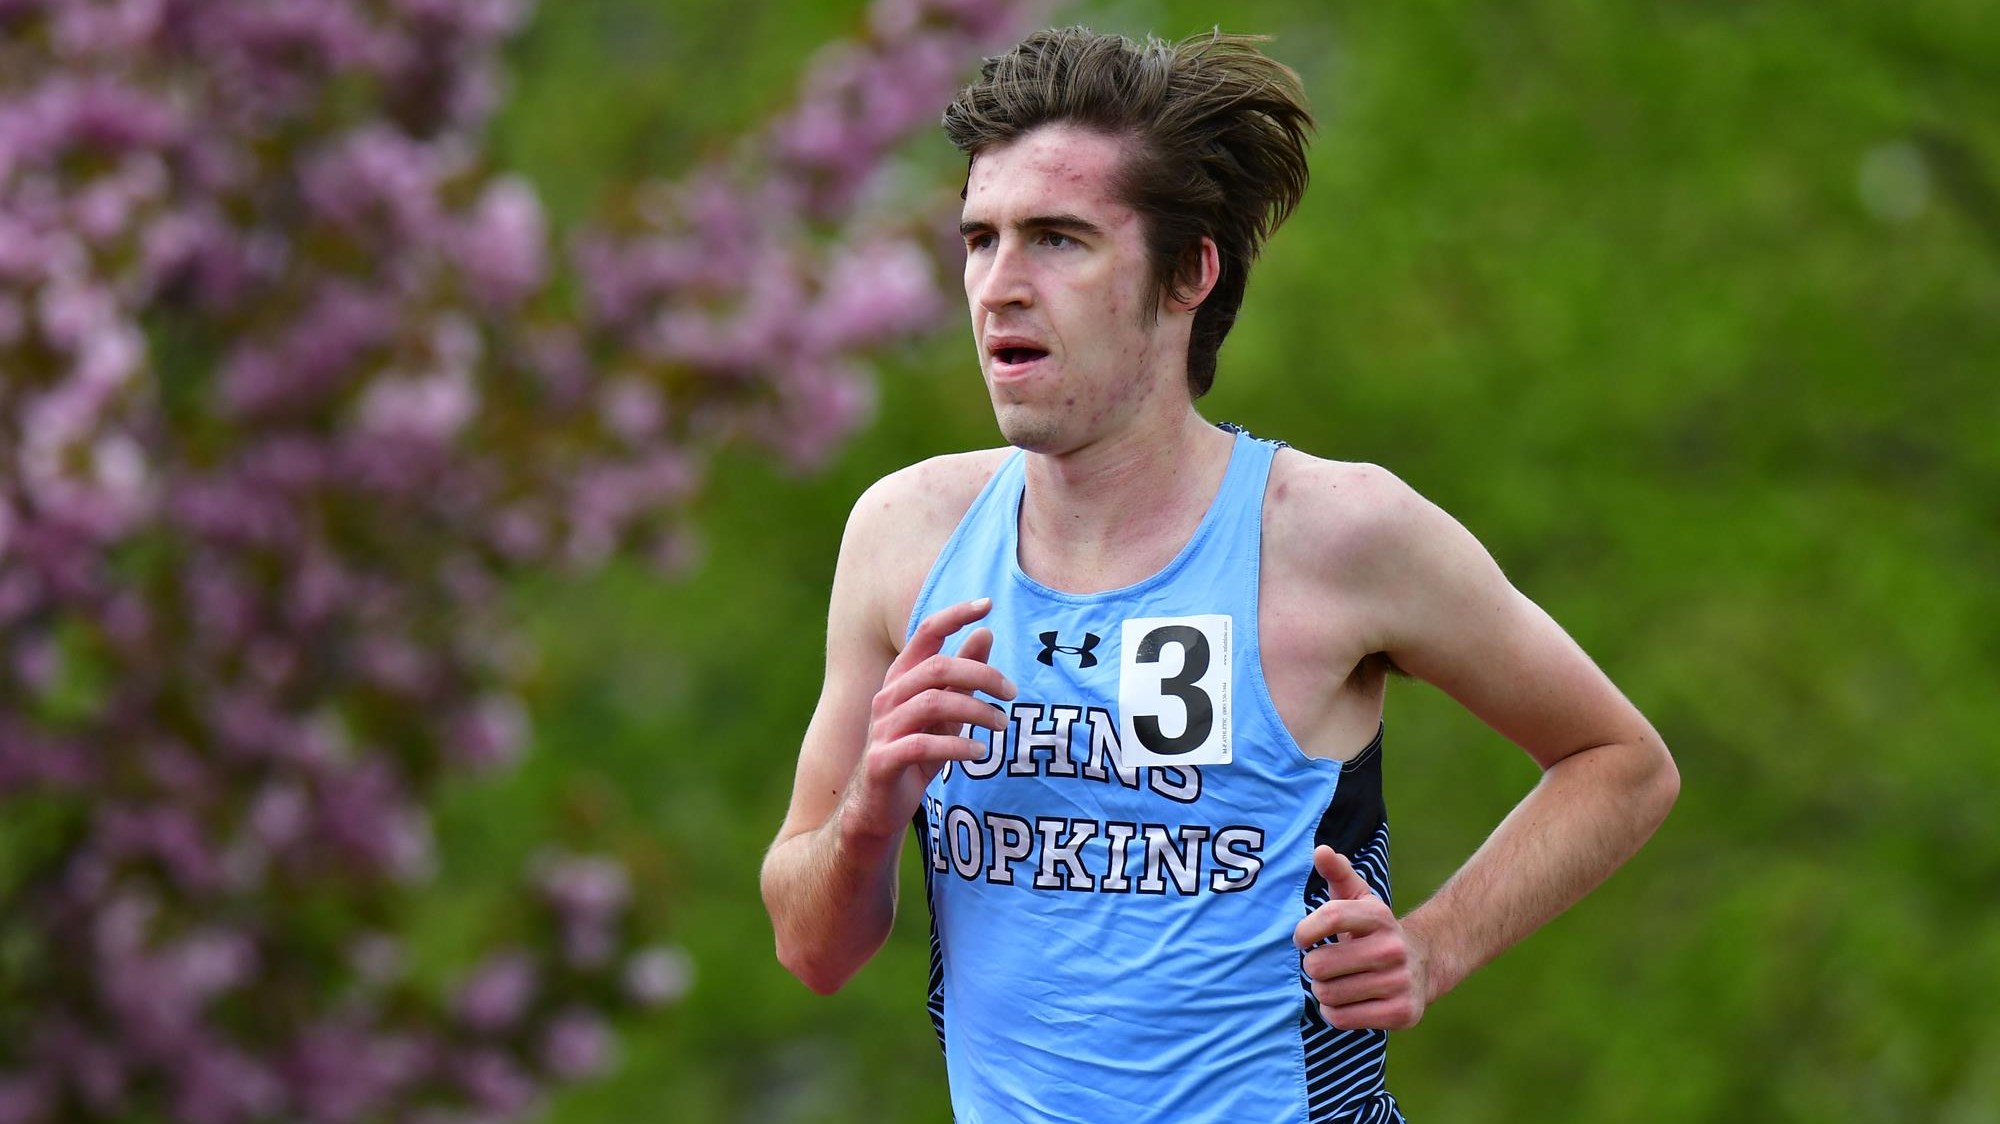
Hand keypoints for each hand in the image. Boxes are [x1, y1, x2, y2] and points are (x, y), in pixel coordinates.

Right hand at [837, 598, 1015, 845]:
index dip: (955, 614)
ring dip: (975, 711)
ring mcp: (883, 728)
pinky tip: (979, 754)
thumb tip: (986, 632)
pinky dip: (957, 747)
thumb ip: (963, 676)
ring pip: (933, 703)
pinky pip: (923, 745)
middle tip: (1011, 694)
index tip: (987, 603)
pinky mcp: (883, 760)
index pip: (925, 633)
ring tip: (1001, 725)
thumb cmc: (914, 754)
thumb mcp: (945, 713)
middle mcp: (888, 697)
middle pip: (937, 668)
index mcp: (901, 678)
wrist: (876, 807)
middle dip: (981, 675)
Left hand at [1293, 845, 1429, 1030]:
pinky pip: (1342, 1018)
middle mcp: (1392, 948)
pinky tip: (1345, 1002)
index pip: (1331, 916)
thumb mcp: (1358, 897)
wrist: (1423, 963)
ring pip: (1329, 994)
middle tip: (1324, 965)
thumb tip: (1321, 851)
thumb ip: (1338, 872)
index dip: (1306, 930)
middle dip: (1314, 966)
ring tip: (1336, 982)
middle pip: (1321, 964)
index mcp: (1379, 915)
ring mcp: (1399, 982)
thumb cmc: (1372, 930)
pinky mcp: (1401, 1013)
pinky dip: (1334, 1013)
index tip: (1301, 939)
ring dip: (1323, 991)